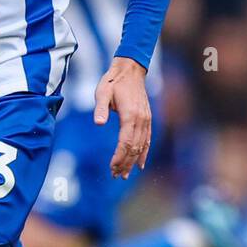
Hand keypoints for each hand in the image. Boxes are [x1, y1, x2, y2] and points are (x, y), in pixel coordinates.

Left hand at [93, 56, 151, 178]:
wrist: (130, 70)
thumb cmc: (112, 81)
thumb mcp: (102, 92)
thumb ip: (100, 108)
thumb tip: (98, 123)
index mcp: (130, 115)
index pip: (125, 142)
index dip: (119, 157)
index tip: (111, 168)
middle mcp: (141, 120)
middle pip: (134, 148)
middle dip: (125, 163)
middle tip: (116, 175)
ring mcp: (146, 120)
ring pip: (142, 146)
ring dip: (133, 161)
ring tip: (125, 174)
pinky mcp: (147, 119)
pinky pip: (147, 140)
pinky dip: (144, 153)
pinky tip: (140, 164)